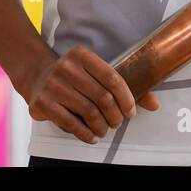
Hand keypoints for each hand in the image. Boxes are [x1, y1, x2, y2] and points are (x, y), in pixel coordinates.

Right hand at [23, 45, 160, 144]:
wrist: (36, 75)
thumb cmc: (73, 76)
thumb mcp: (93, 72)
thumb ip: (122, 86)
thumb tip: (154, 104)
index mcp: (82, 55)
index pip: (112, 77)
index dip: (127, 98)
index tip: (130, 112)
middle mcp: (66, 67)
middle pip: (102, 97)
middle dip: (115, 116)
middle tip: (117, 123)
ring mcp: (53, 85)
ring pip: (89, 112)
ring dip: (102, 127)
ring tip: (104, 130)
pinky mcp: (42, 102)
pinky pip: (71, 123)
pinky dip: (86, 134)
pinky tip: (92, 135)